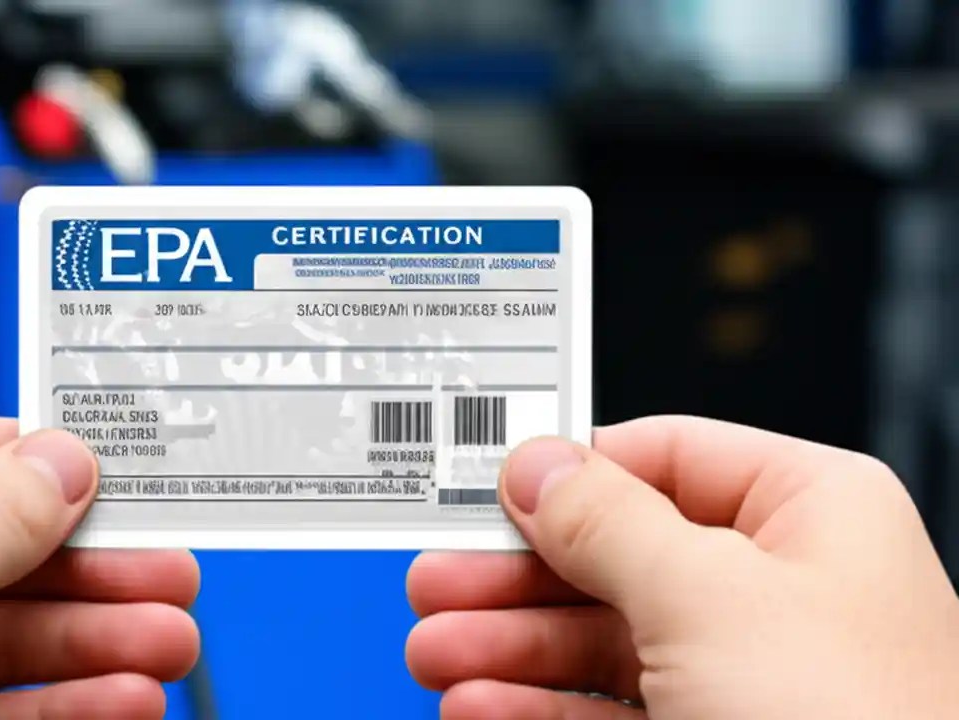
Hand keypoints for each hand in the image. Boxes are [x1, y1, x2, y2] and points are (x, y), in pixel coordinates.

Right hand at [406, 416, 958, 718]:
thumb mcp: (708, 598)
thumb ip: (607, 522)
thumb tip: (540, 466)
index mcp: (808, 512)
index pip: (662, 456)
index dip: (567, 472)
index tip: (482, 491)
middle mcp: (778, 586)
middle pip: (613, 554)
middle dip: (513, 577)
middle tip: (436, 582)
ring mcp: (747, 672)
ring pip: (601, 640)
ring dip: (509, 649)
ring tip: (435, 655)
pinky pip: (608, 710)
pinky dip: (539, 708)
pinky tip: (481, 709)